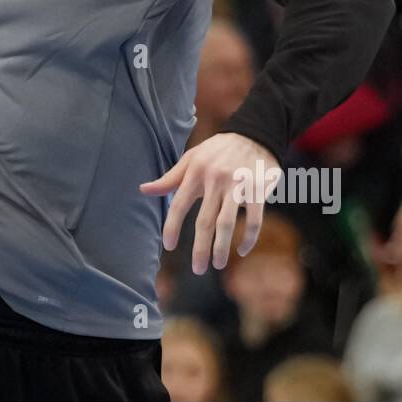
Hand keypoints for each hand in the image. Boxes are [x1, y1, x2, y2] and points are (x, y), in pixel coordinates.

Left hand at [140, 132, 280, 273]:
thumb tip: (143, 190)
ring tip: (217, 265)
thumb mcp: (191, 158)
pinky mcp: (258, 189)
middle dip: (200, 248)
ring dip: (222, 247)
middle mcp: (215, 179)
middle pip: (204, 221)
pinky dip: (249, 237)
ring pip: (227, 223)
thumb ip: (170, 178)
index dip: (172, 227)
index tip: (168, 246)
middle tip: (198, 269)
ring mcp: (238, 185)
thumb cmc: (218, 150)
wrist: (255, 133)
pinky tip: (243, 250)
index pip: (179, 204)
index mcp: (196, 172)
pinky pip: (254, 219)